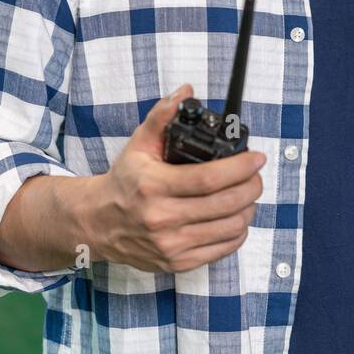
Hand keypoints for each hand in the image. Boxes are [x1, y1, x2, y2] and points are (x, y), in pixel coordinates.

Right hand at [77, 84, 265, 272]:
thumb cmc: (124, 182)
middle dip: (251, 186)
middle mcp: (162, 218)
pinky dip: (237, 232)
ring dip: (248, 208)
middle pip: (225, 204)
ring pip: (229, 228)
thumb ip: (162, 116)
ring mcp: (171, 244)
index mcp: (154, 186)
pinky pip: (221, 249)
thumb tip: (186, 91)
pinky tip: (236, 217)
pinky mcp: (177, 262)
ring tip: (248, 194)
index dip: (240, 168)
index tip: (256, 158)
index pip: (209, 178)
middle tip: (256, 175)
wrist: (97, 223)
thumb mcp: (139, 144)